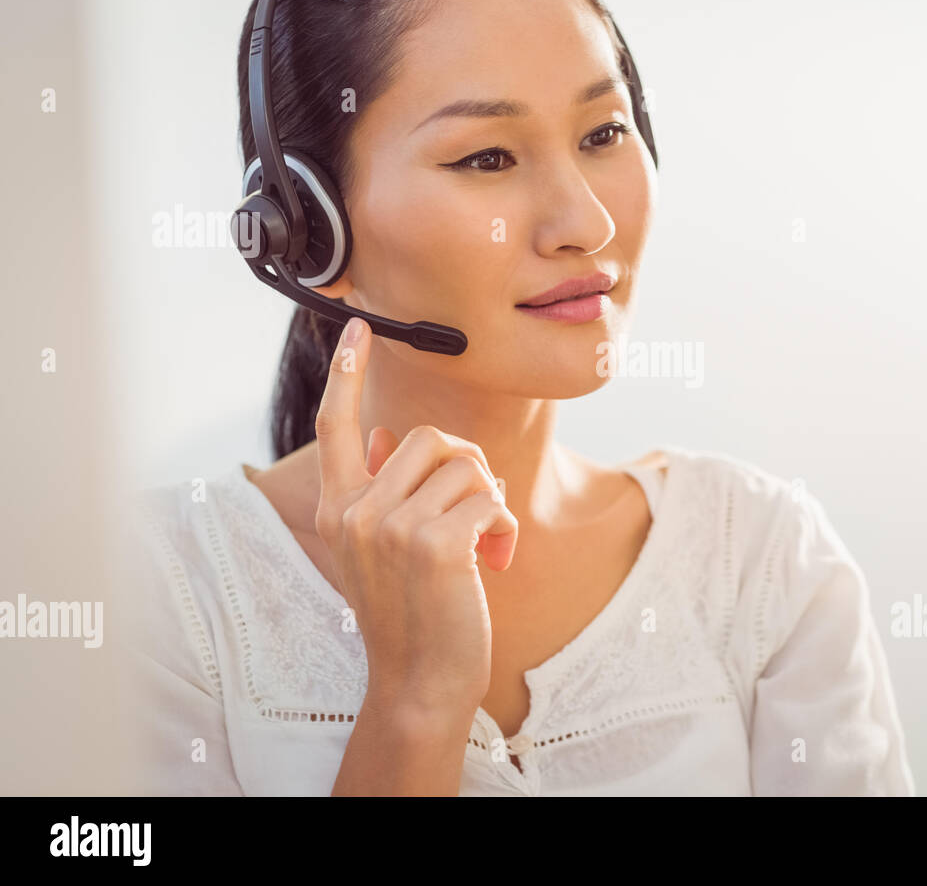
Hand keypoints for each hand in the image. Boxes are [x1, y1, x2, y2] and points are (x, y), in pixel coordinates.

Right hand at [313, 317, 517, 717]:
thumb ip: (381, 490)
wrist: (420, 682)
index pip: (337, 424)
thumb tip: (385, 432)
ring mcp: (392, 527)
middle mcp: (357, 511)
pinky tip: (495, 561)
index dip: (346, 372)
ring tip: (485, 544)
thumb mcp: (382, 549)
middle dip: (469, 469)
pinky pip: (490, 500)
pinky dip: (504, 528)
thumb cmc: (412, 612)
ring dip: (490, 502)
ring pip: (467, 466)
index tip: (358, 328)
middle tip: (478, 511)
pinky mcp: (434, 544)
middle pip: (432, 438)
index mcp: (340, 507)